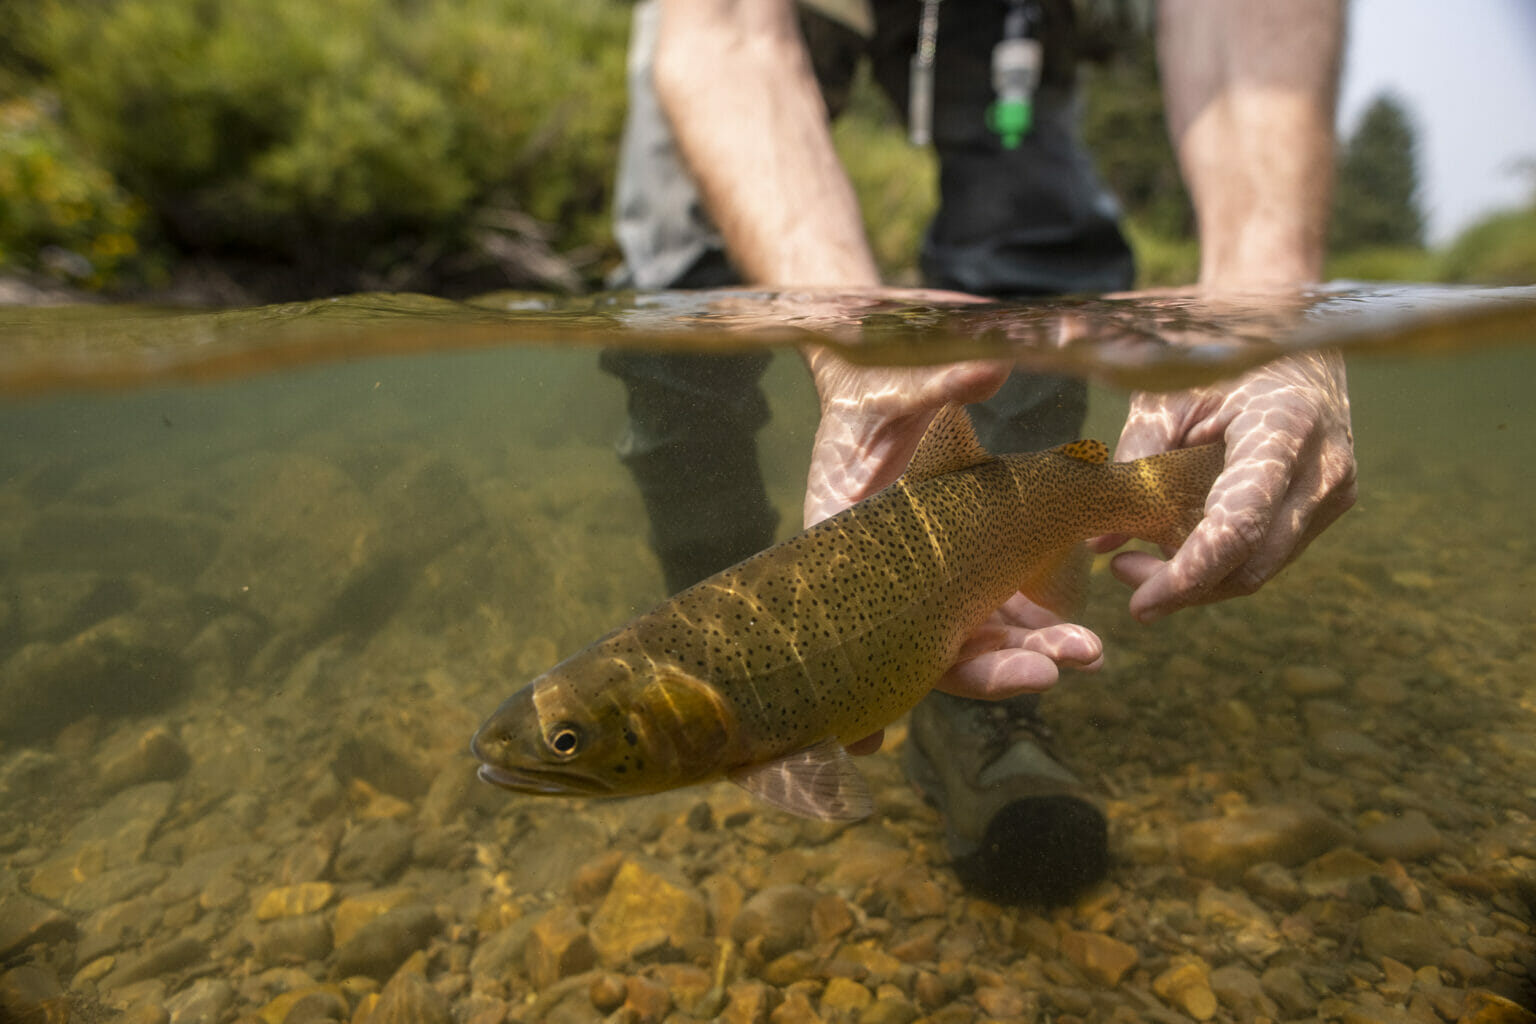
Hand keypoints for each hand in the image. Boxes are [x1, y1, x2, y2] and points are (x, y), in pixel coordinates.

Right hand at [803, 350, 1108, 755]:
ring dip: (1034, 650)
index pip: (909, 640)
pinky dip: (1035, 625)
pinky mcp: (962, 568)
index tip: (1037, 672)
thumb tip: (991, 366)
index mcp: (857, 550)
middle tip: (1081, 656)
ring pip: (980, 638)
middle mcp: (892, 583)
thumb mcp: (898, 389)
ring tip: (1091, 650)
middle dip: (1016, 665)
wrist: (876, 385)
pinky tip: (1079, 632)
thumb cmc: (875, 391)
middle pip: (950, 654)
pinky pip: (998, 610)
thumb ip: (941, 387)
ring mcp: (929, 581)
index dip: (971, 667)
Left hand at [1095, 349, 1356, 621]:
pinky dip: (1223, 562)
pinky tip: (1176, 546)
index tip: (1139, 603)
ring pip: (1263, 568)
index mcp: (1286, 427)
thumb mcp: (1167, 391)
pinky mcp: (1330, 502)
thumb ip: (1135, 457)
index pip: (1239, 526)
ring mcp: (1335, 489)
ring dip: (1200, 580)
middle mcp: (1323, 466)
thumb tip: (1100, 541)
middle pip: (1252, 564)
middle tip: (1121, 572)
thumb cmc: (1218, 354)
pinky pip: (1272, 552)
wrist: (1291, 326)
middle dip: (1184, 586)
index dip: (1189, 575)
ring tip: (1136, 561)